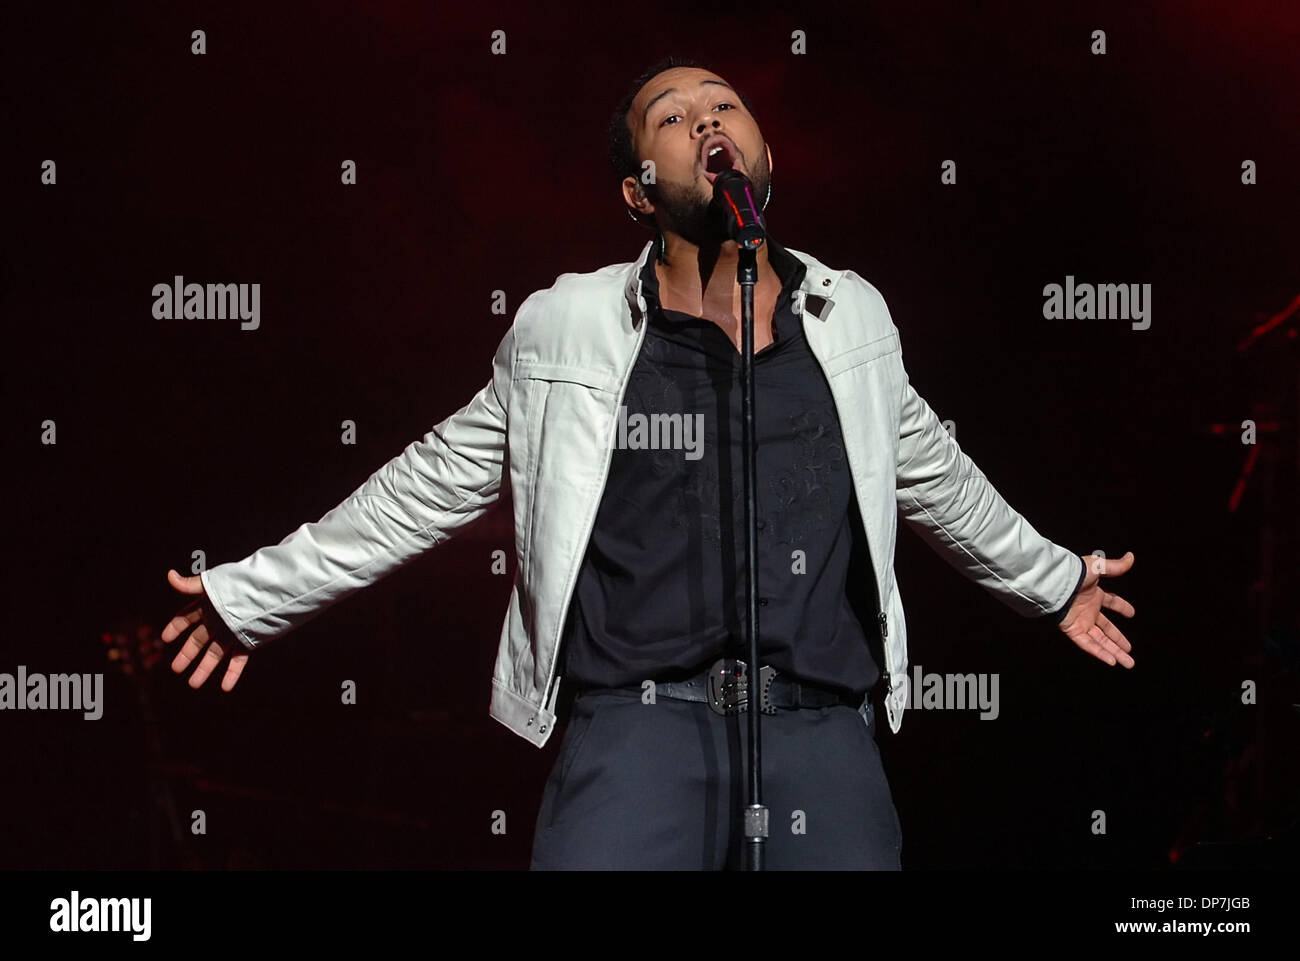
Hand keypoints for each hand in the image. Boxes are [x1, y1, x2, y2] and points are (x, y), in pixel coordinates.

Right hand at [162, 569, 249, 690]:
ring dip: (205, 668)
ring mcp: (232, 631)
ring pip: (215, 653)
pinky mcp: (248, 639)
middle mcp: (218, 620)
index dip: (176, 627)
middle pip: (198, 640)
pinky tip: (225, 687)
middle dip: (187, 654)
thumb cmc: (239, 584)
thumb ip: (191, 584)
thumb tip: (169, 575)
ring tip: (194, 684)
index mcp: (208, 605)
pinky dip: (232, 673)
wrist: (269, 591)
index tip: (165, 638)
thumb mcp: (213, 584)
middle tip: (175, 669)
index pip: (186, 618)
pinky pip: (238, 659)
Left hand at [1058, 551, 1135, 667]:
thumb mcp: (1097, 567)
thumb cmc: (1074, 573)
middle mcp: (1088, 610)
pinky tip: (1112, 662)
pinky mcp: (1073, 630)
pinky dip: (1100, 653)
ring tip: (1129, 663)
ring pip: (1100, 641)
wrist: (1054, 583)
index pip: (1111, 602)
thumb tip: (1131, 556)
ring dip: (1114, 652)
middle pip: (1106, 628)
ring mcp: (1081, 621)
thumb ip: (1115, 566)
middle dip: (1119, 640)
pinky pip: (1088, 645)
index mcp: (1094, 595)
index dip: (1122, 607)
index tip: (1132, 613)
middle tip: (1130, 650)